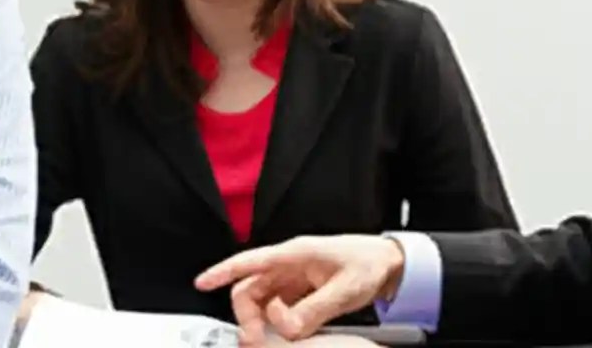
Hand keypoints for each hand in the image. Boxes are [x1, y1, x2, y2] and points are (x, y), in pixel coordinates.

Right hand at [194, 235, 403, 345]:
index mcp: (295, 254)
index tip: (203, 282)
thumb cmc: (368, 264)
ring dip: (260, 319)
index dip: (223, 271)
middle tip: (254, 338)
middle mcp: (289, 264)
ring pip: (262, 299)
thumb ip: (314, 310)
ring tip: (269, 338)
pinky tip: (284, 331)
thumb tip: (286, 327)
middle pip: (251, 286)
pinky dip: (275, 320)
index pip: (251, 261)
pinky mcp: (301, 290)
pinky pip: (278, 306)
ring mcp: (294, 277)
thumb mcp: (344, 289)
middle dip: (246, 312)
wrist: (388, 263)